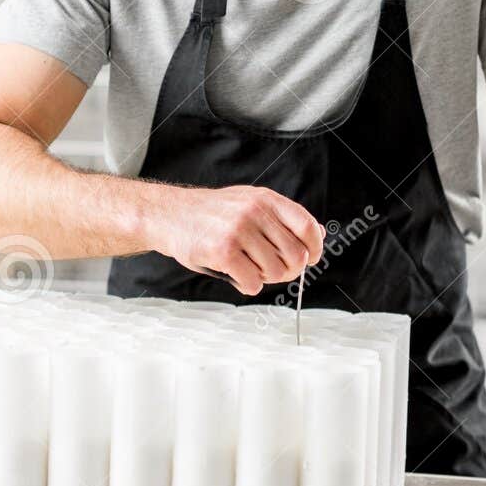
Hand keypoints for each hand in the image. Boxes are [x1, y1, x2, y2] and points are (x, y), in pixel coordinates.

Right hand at [152, 185, 324, 295]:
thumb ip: (280, 218)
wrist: (169, 215)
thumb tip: (316, 237)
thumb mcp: (248, 202)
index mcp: (266, 199)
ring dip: (266, 278)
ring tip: (250, 269)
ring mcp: (239, 231)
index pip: (307, 226)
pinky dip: (248, 286)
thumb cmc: (211, 214)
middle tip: (272, 270)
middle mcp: (255, 212)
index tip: (309, 259)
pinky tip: (238, 276)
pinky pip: (253, 283)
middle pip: (296, 255)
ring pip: (276, 272)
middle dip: (288, 270)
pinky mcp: (223, 251)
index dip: (314, 249)